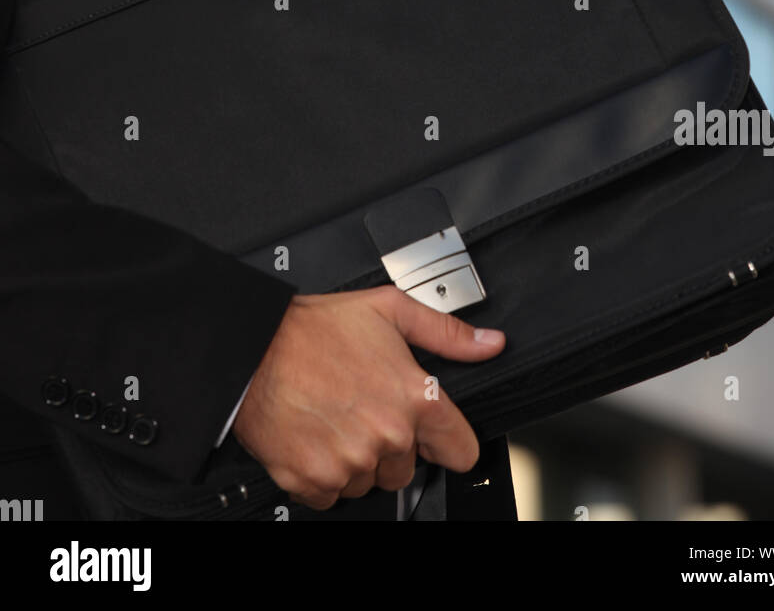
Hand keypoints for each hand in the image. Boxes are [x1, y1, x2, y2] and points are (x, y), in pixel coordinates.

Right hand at [232, 285, 504, 511]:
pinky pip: (331, 495)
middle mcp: (386, 437)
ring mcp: (348, 464)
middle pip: (407, 468)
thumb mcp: (389, 310)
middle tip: (363, 407)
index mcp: (413, 398)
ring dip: (357, 459)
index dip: (448, 440)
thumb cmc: (315, 328)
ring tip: (335, 416)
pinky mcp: (313, 481)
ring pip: (368, 482)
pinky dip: (324, 473)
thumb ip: (446, 333)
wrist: (252, 349)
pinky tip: (315, 435)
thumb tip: (490, 343)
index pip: (460, 449)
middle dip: (391, 444)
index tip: (435, 435)